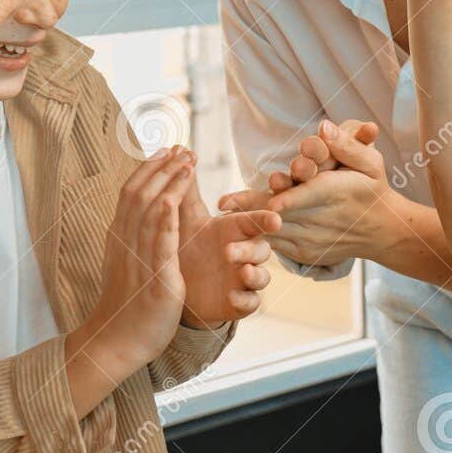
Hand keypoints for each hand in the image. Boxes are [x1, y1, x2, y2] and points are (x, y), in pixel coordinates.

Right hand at [72, 147, 192, 374]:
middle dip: (161, 167)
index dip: (149, 169)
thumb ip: (135, 241)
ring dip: (169, 182)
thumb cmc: (128, 306)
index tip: (167, 150)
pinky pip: (159, 241)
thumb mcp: (129, 265)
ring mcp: (138, 257)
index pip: (131, 194)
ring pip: (149, 210)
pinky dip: (165, 216)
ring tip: (187, 160)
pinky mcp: (154, 276)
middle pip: (139, 193)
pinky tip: (174, 197)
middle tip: (182, 146)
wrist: (118, 341)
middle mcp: (125, 242)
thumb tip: (142, 221)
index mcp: (120, 238)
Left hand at [177, 172, 281, 327]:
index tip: (275, 219)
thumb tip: (181, 149)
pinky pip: (251, 303)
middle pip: (263, 249)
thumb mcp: (184, 217)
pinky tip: (234, 297)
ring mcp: (243, 279)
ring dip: (255, 274)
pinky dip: (245, 300)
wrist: (177, 286)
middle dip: (252, 248)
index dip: (266, 219)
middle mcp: (244, 254)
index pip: (256, 222)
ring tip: (244, 273)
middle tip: (231, 250)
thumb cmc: (186, 247)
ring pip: (262, 277)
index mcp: (234, 232)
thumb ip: (185, 187)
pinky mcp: (239, 302)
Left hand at [219, 123, 400, 268]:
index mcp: (335, 193)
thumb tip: (325, 127)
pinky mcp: (305, 254)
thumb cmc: (373, 189)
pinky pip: (277, 245)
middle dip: (252, 210)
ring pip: (275, 233)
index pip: (307, 196)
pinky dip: (259, 238)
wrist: (382, 230)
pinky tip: (238, 229)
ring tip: (224, 216)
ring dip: (250, 226)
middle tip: (224, 204)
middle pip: (282, 215)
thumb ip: (347, 146)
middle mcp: (321, 220)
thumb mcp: (371, 163)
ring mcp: (312, 242)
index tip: (266, 201)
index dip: (285, 199)